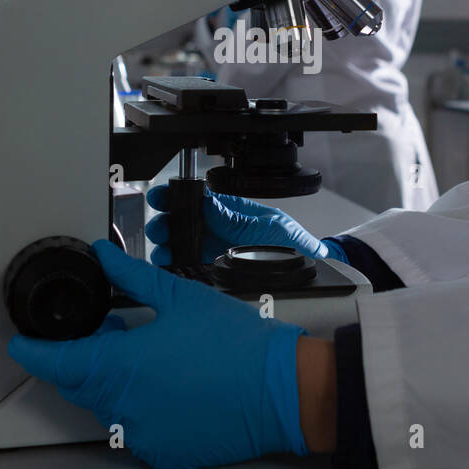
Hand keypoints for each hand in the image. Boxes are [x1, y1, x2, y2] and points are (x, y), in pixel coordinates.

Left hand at [7, 239, 309, 468]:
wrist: (281, 390)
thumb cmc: (236, 344)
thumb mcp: (180, 297)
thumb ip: (131, 277)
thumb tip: (103, 255)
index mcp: (118, 365)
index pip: (52, 362)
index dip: (32, 350)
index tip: (22, 342)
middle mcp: (121, 405)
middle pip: (77, 384)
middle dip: (82, 359)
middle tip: (111, 334)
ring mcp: (139, 433)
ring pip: (105, 406)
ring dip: (113, 382)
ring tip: (150, 356)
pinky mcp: (160, 450)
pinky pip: (132, 428)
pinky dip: (139, 407)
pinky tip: (170, 385)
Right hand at [145, 184, 346, 264]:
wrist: (307, 273)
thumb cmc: (293, 244)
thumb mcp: (268, 227)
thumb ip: (237, 219)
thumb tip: (209, 204)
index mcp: (231, 210)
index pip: (197, 198)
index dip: (176, 195)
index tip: (162, 197)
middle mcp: (218, 228)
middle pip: (181, 220)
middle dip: (164, 220)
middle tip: (161, 227)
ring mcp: (214, 249)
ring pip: (179, 243)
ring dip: (165, 244)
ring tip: (164, 249)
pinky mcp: (212, 271)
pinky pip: (186, 266)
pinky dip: (172, 265)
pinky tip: (169, 264)